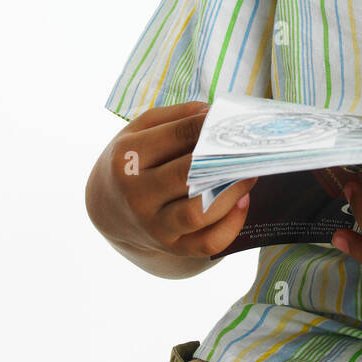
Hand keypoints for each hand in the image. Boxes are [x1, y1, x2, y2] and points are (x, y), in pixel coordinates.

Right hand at [85, 101, 259, 259]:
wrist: (108, 208)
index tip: (235, 118)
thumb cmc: (134, 160)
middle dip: (225, 159)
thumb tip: (215, 114)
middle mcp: (137, 195)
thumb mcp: (141, 130)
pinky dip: (232, 224)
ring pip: (199, 213)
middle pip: (189, 175)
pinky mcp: (172, 247)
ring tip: (251, 173)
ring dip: (233, 192)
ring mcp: (154, 226)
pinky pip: (208, 243)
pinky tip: (243, 202)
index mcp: (127, 158)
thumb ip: (177, 116)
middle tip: (252, 148)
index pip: (178, 135)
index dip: (212, 125)